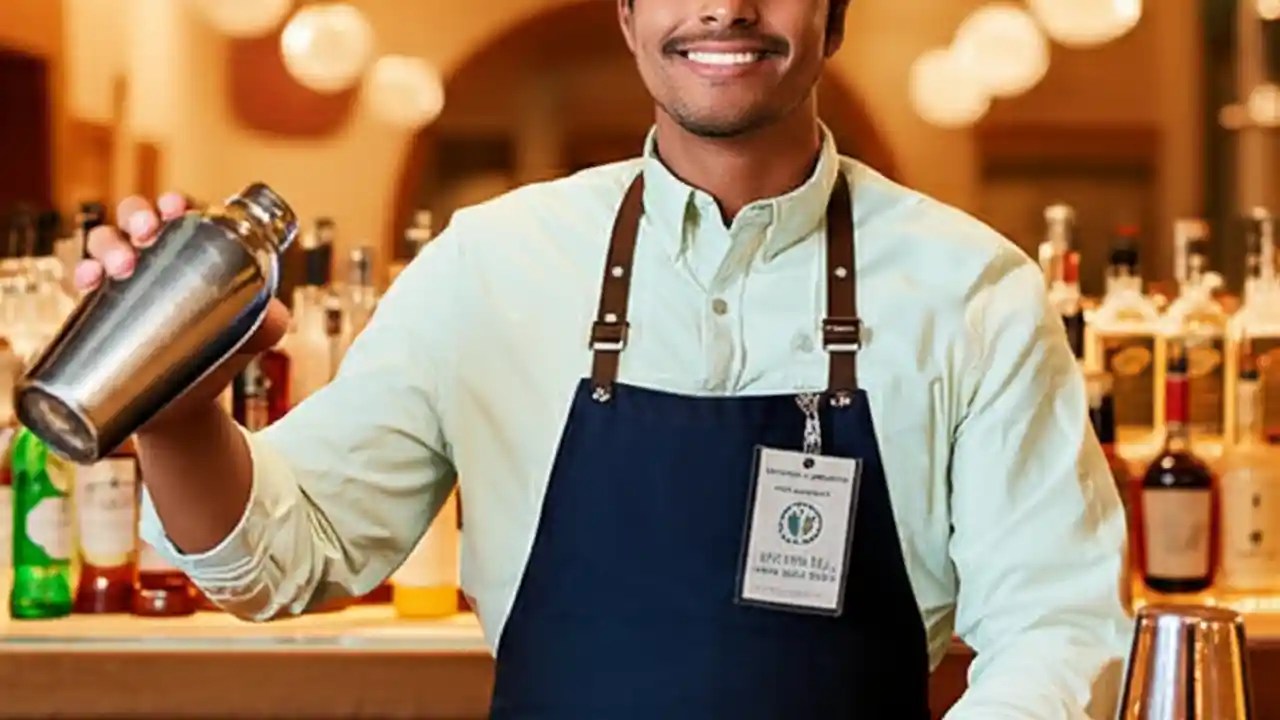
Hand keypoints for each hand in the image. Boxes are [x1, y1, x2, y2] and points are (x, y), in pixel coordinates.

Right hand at [76, 191, 291, 428]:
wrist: (187, 409)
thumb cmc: (220, 357)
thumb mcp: (251, 336)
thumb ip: (270, 323)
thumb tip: (273, 317)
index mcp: (194, 253)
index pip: (181, 214)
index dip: (174, 203)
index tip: (175, 209)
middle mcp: (157, 260)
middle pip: (138, 217)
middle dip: (138, 214)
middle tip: (147, 232)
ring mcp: (127, 283)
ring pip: (105, 241)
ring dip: (108, 243)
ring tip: (121, 266)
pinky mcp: (102, 309)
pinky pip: (84, 279)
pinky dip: (82, 272)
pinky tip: (89, 282)